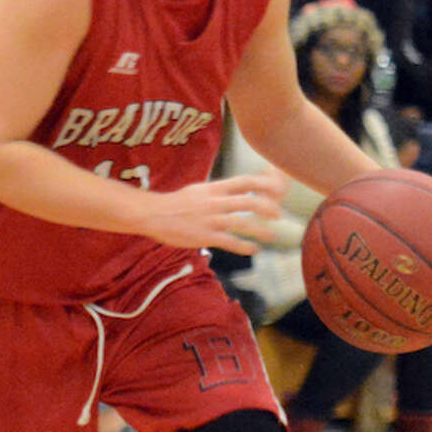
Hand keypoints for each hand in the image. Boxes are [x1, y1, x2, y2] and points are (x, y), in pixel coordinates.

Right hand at [139, 170, 286, 253]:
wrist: (154, 214)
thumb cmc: (176, 203)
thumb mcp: (199, 190)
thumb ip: (218, 191)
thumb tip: (237, 191)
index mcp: (213, 188)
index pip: (245, 182)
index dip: (264, 185)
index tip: (278, 190)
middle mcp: (215, 202)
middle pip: (248, 202)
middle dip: (268, 209)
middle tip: (278, 216)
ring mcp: (210, 220)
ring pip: (242, 223)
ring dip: (260, 230)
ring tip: (272, 236)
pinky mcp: (205, 236)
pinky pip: (229, 241)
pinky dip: (244, 246)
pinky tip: (253, 249)